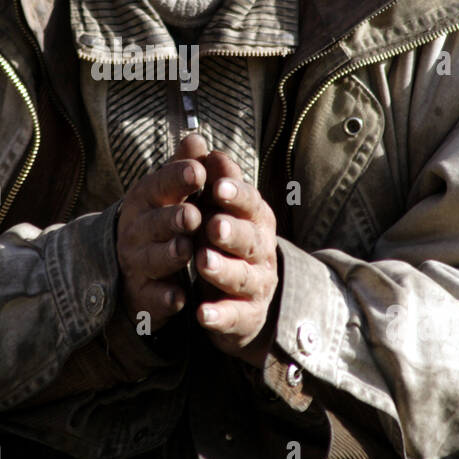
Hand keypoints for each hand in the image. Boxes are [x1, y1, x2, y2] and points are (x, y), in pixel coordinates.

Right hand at [116, 133, 208, 332]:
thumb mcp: (167, 193)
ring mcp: (137, 264)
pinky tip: (178, 297)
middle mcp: (137, 231)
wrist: (128, 268)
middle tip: (194, 215)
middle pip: (154, 223)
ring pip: (152, 259)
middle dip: (173, 219)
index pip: (158, 184)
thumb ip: (183, 167)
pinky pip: (152, 297)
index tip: (199, 171)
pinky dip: (164, 297)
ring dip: (169, 254)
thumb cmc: (158, 220)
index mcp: (145, 200)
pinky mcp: (143, 295)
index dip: (177, 177)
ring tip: (186, 249)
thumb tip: (197, 138)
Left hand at [192, 150, 278, 364]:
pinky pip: (233, 316)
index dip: (236, 195)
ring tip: (203, 263)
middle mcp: (260, 251)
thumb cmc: (228, 241)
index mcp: (255, 220)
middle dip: (232, 232)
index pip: (250, 203)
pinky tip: (201, 314)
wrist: (246, 297)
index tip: (217, 185)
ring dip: (223, 270)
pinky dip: (219, 315)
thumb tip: (198, 142)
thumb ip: (211, 178)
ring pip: (242, 278)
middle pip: (251, 240)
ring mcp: (255, 285)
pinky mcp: (244, 316)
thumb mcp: (220, 208)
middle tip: (212, 225)